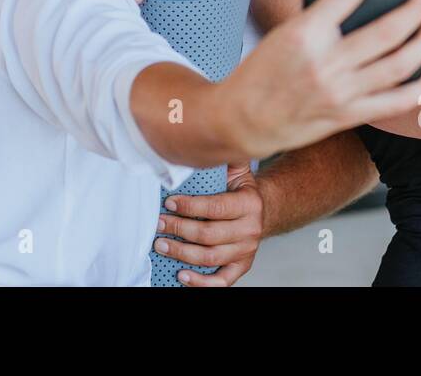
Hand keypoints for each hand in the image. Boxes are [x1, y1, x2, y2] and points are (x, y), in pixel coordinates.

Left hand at [154, 162, 261, 286]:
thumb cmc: (240, 189)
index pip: (216, 207)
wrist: (262, 210)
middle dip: (179, 230)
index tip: (169, 203)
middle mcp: (251, 229)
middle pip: (209, 234)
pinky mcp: (242, 266)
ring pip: (210, 258)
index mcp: (250, 203)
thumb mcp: (237, 168)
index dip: (190, 206)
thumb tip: (204, 138)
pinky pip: (222, 281)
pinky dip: (201, 282)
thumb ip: (224, 155)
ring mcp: (246, 250)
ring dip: (182, 253)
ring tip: (161, 245)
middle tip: (158, 224)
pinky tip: (181, 274)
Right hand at [217, 0, 420, 160]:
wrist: (242, 119)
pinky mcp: (347, 116)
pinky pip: (396, 101)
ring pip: (400, 64)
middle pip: (387, 30)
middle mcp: (324, 63)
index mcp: (303, 32)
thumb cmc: (263, 69)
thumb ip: (323, 17)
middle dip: (419, 5)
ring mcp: (339, 92)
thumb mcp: (286, 32)